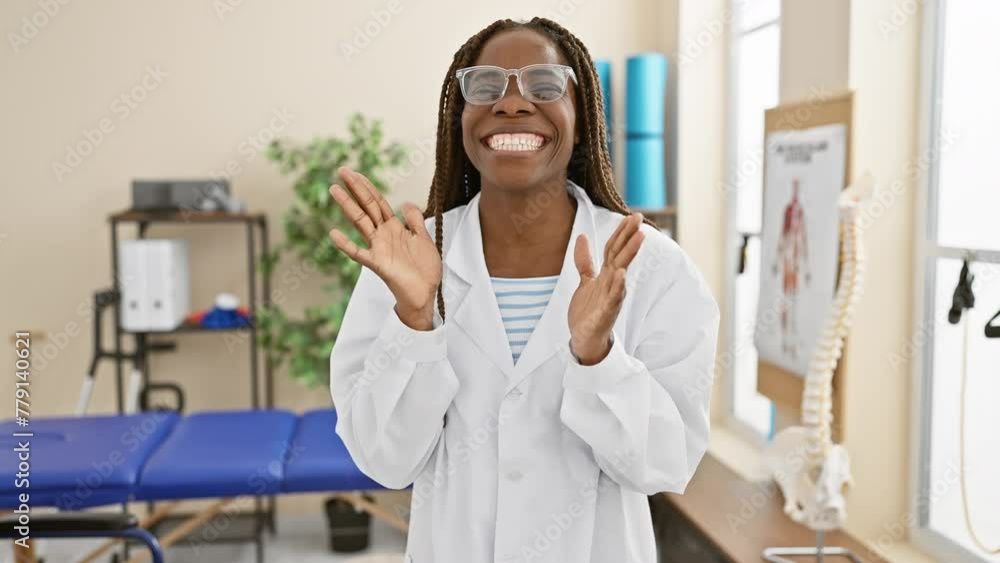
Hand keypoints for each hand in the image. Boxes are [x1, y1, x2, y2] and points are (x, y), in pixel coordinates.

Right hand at [328, 167, 440, 330]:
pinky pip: (359, 253)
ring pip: (361, 222)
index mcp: (394, 228)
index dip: (368, 187)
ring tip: (334, 189)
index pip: (378, 202)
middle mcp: (383, 235)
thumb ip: (415, 221)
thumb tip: (406, 203)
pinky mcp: (378, 263)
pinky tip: (334, 234)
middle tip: (342, 170)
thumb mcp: (423, 239)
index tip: (355, 172)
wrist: (426, 292)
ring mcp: (378, 248)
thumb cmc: (424, 269)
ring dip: (348, 206)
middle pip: (367, 206)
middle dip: (356, 188)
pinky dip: (346, 244)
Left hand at [568, 213, 644, 364]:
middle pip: (621, 255)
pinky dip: (618, 286)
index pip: (614, 248)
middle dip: (630, 237)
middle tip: (639, 219)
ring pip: (621, 272)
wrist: (584, 338)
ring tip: (638, 238)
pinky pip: (613, 298)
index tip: (631, 215)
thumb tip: (582, 236)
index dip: (621, 232)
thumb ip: (585, 260)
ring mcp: (611, 296)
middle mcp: (612, 283)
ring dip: (629, 255)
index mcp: (606, 274)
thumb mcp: (585, 280)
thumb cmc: (588, 310)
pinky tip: (621, 274)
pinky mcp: (606, 312)